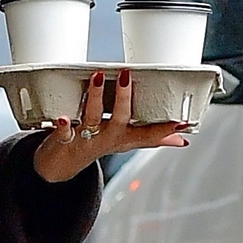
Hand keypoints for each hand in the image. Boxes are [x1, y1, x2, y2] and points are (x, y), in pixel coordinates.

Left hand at [33, 68, 189, 182]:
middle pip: (120, 119)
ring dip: (95, 98)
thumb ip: (152, 138)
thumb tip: (182, 139)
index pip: (149, 134)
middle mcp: (107, 137)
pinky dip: (62, 125)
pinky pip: (63, 132)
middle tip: (127, 77)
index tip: (183, 121)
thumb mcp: (126, 143)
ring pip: (93, 117)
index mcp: (124, 137)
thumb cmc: (94, 146)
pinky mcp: (64, 138)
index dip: (166, 129)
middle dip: (125, 98)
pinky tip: (61, 118)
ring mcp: (86, 137)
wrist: (59, 166)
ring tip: (97, 78)